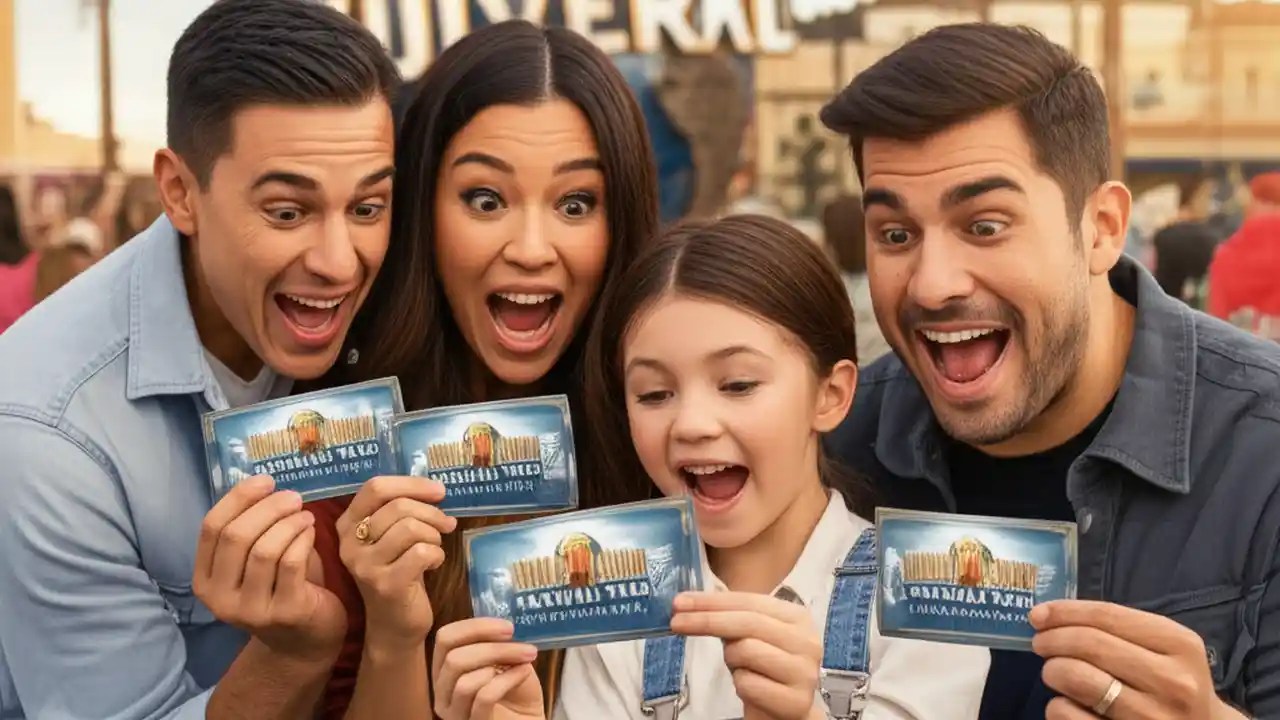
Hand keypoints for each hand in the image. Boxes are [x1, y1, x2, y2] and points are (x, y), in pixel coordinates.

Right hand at [194, 475, 346, 660]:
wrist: (304, 640)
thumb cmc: (281, 588)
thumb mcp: (254, 561)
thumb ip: (250, 529)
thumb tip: (261, 483)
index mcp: (205, 580)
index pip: (211, 528)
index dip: (238, 498)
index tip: (266, 480)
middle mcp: (220, 599)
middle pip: (237, 536)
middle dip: (268, 508)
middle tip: (293, 497)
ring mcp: (251, 610)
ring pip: (264, 549)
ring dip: (289, 523)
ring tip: (305, 515)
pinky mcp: (284, 612)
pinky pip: (291, 562)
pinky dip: (303, 539)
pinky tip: (312, 532)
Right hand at [335, 476, 456, 649]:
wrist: (394, 626)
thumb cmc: (399, 573)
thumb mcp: (390, 538)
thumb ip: (400, 511)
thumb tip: (434, 488)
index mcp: (347, 525)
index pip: (376, 487)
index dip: (411, 484)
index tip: (439, 491)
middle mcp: (349, 544)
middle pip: (398, 506)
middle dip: (432, 513)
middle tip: (446, 524)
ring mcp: (365, 566)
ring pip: (410, 527)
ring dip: (434, 534)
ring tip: (435, 547)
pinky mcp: (386, 584)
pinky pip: (422, 552)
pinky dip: (436, 554)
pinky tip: (434, 563)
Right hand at [431, 618, 544, 719]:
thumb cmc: (516, 692)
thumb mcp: (506, 660)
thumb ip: (496, 643)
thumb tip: (502, 626)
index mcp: (445, 668)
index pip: (445, 639)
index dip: (474, 627)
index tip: (507, 626)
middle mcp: (443, 692)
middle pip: (453, 658)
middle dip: (491, 646)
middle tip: (520, 641)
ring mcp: (454, 713)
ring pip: (464, 681)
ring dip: (500, 662)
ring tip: (525, 660)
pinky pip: (483, 698)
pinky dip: (506, 680)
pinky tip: (523, 674)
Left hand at [670, 591, 821, 719]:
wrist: (787, 710)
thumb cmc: (765, 669)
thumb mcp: (751, 636)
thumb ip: (730, 616)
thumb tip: (687, 604)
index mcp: (798, 617)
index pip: (749, 601)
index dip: (711, 601)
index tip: (679, 602)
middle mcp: (807, 641)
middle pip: (747, 622)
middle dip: (707, 621)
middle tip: (676, 623)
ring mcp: (804, 671)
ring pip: (747, 650)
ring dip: (732, 660)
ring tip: (740, 667)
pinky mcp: (796, 700)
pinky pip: (748, 683)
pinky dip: (740, 684)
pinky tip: (750, 687)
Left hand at [1032, 600, 1248, 718]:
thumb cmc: (1172, 684)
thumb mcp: (1165, 649)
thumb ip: (1115, 628)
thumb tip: (1046, 616)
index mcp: (1180, 645)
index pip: (1107, 616)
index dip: (1064, 612)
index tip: (1037, 615)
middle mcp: (1172, 682)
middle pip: (1088, 645)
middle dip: (1052, 640)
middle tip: (1040, 644)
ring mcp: (1152, 718)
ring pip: (1076, 678)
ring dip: (1052, 671)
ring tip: (1055, 673)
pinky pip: (1069, 716)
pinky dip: (1058, 706)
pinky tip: (1069, 705)